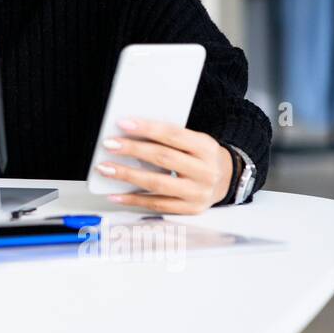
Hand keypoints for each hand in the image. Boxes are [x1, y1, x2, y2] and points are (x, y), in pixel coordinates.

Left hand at [94, 119, 231, 214]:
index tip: (123, 123)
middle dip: (132, 150)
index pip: (173, 134)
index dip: (146, 128)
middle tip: (109, 144)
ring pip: (157, 184)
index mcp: (205, 147)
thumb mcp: (194, 141)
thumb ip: (169, 139)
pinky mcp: (190, 209)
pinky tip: (116, 195)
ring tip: (106, 169)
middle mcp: (204, 171)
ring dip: (127, 175)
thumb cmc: (202, 157)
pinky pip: (157, 205)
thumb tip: (130, 133)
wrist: (227, 180)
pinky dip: (133, 200)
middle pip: (163, 158)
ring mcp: (198, 193)